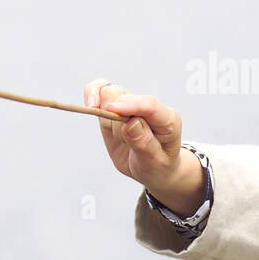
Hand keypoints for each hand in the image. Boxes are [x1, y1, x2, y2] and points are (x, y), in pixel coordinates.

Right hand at [83, 78, 201, 210]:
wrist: (154, 170)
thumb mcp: (154, 162)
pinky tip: (90, 106)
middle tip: (120, 140)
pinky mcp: (116, 109)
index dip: (130, 105)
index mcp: (167, 119)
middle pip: (125, 96)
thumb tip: (130, 123)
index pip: (149, 105)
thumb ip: (144, 143)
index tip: (110, 109)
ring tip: (116, 137)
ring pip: (110, 93)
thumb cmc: (158, 166)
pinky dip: (93, 92)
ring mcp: (132, 106)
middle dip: (113, 115)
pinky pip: (101, 90)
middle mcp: (150, 107)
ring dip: (104, 113)